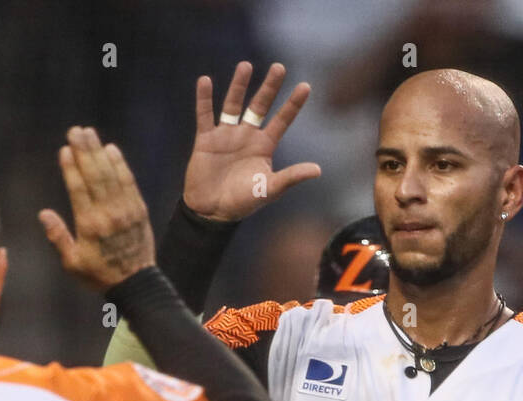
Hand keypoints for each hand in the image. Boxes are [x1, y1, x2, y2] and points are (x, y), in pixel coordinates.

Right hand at [39, 126, 154, 291]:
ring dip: (99, 151)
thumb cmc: (100, 275)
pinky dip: (120, 164)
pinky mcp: (139, 209)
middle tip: (75, 130)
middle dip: (84, 151)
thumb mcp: (72, 263)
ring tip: (89, 133)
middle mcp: (108, 214)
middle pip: (94, 175)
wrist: (137, 284)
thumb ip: (58, 238)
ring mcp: (126, 210)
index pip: (78, 189)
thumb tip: (44, 213)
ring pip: (111, 175)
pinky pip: (129, 182)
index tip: (65, 149)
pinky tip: (111, 149)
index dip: (71, 167)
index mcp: (89, 226)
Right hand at [183, 61, 320, 221]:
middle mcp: (247, 136)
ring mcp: (226, 135)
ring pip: (233, 105)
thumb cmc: (243, 203)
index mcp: (264, 146)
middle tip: (279, 66)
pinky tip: (205, 81)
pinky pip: (205, 115)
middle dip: (270, 87)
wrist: (212, 212)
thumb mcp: (269, 189)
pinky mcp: (206, 140)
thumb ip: (291, 177)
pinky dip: (204, 99)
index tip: (306, 85)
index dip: (293, 104)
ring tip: (246, 65)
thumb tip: (317, 170)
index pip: (282, 120)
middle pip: (260, 106)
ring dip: (239, 86)